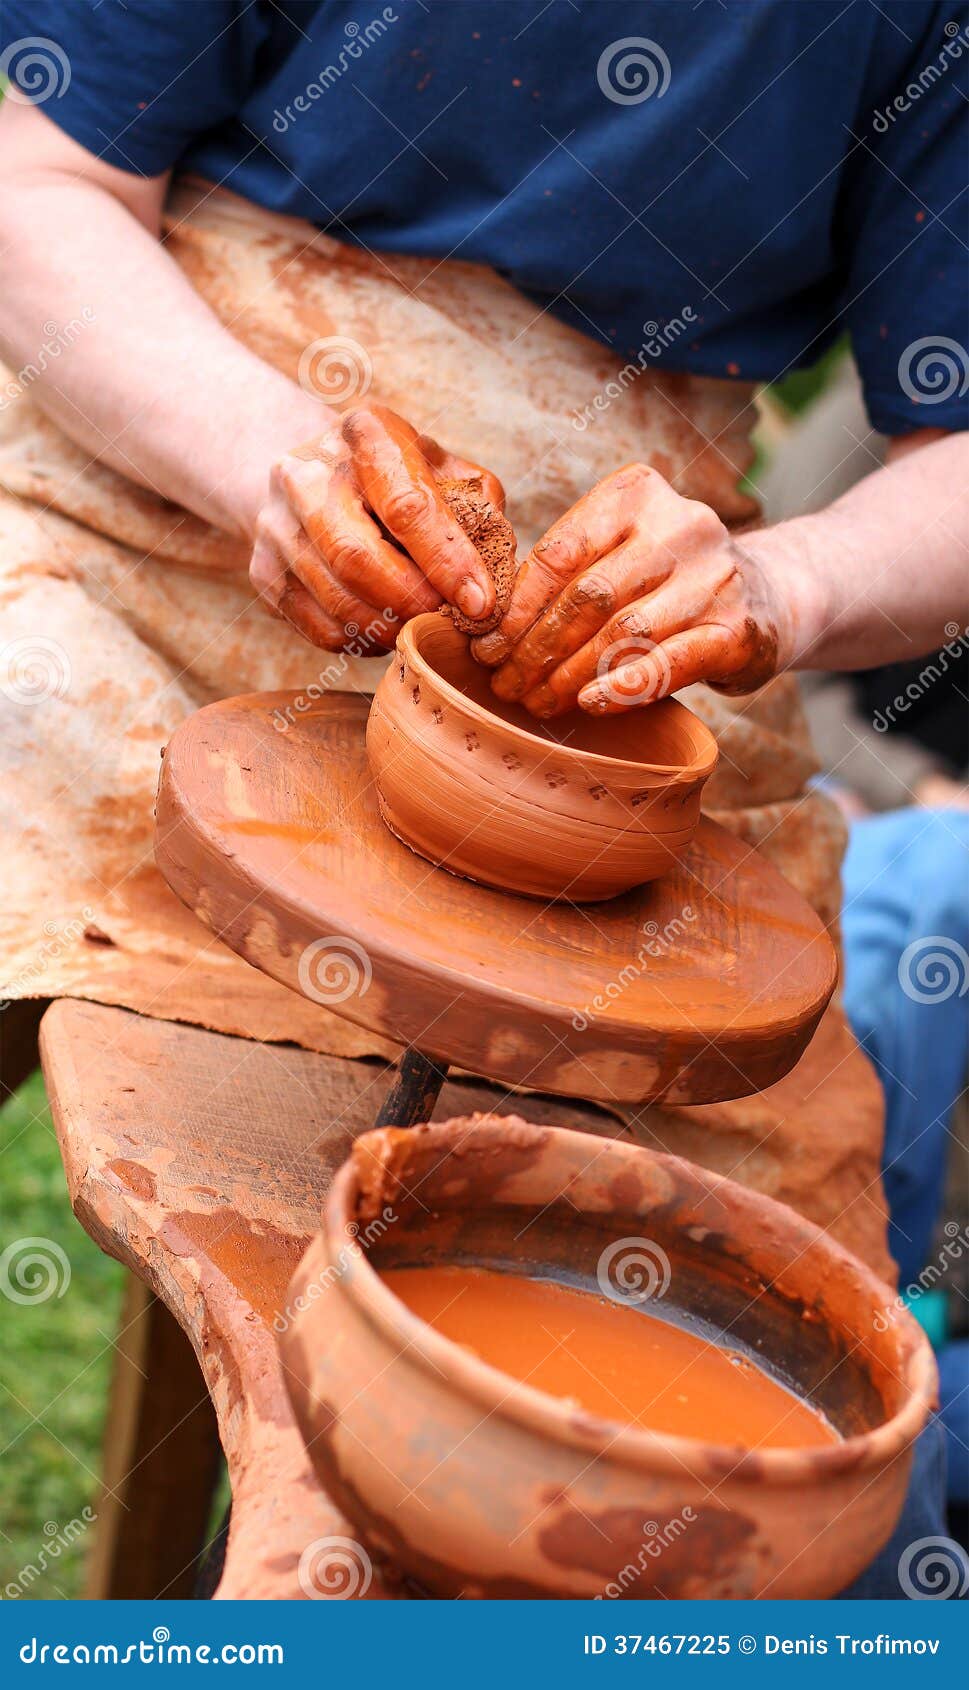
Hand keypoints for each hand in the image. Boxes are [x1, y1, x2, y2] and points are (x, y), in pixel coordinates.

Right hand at [250, 404, 503, 649]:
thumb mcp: (441, 468)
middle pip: (357, 557)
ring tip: (421, 627)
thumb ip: (474, 510)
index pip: (406, 505)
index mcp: (365, 435)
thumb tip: (492, 578)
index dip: (447, 561)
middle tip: (446, 619)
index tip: (479, 603)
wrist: (306, 470)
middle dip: (413, 600)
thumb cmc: (395, 475)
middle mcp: (307, 473)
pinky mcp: (263, 572)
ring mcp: (276, 525)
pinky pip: (319, 628)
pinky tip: (387, 629)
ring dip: (391, 629)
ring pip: (337, 600)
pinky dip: (362, 642)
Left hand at [473, 464, 790, 714]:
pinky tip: (590, 703)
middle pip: (589, 595)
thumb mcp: (619, 552)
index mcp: (636, 494)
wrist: (771, 595)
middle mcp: (682, 525)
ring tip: (538, 702)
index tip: (485, 647)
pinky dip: (624, 687)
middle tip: (505, 685)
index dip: (517, 607)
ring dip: (570, 675)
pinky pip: (670, 663)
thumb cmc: (667, 580)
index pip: (560, 552)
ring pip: (623, 632)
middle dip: (537, 647)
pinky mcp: (739, 629)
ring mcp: (716, 576)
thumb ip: (566, 573)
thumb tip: (485, 624)